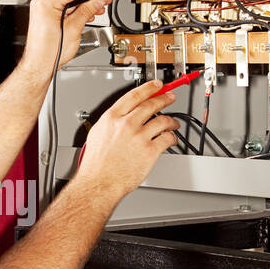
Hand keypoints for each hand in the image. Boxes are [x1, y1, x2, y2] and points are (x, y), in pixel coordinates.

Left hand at [19, 0, 110, 83]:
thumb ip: (87, 10)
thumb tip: (98, 0)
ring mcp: (42, 10)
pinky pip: (62, 9)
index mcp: (46, 3)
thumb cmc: (50, 52)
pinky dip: (74, 11)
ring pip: (67, 2)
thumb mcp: (73, 28)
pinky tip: (85, 14)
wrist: (40, 66)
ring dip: (83, 6)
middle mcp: (41, 4)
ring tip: (97, 8)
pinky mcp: (44, 17)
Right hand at [78, 80, 177, 197]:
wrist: (99, 183)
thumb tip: (120, 117)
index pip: (134, 95)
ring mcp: (139, 137)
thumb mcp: (97, 134)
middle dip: (164, 98)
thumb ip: (110, 122)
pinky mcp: (150, 151)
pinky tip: (172, 139)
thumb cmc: (96, 164)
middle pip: (152, 105)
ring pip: (163, 121)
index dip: (149, 88)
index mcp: (112, 118)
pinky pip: (167, 138)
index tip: (156, 85)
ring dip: (171, 121)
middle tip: (170, 97)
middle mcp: (127, 124)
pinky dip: (173, 138)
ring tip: (174, 123)